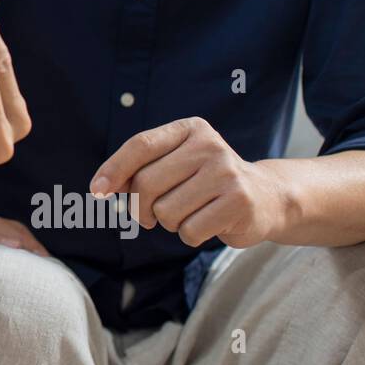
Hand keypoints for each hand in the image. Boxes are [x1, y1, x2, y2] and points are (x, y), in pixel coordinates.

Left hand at [89, 116, 289, 248]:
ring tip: (191, 212)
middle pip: (146, 182)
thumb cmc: (205, 182)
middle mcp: (209, 145)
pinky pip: (188, 231)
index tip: (97, 192)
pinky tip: (208, 223)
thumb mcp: (175, 164)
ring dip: (169, 223)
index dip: (114, 169)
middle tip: (151, 216)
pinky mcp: (238, 203)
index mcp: (190, 129)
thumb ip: (140, 170)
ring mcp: (226, 173)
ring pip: (165, 211)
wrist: (267, 197)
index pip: (140, 145)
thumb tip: (102, 187)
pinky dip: (190, 235)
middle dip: (140, 207)